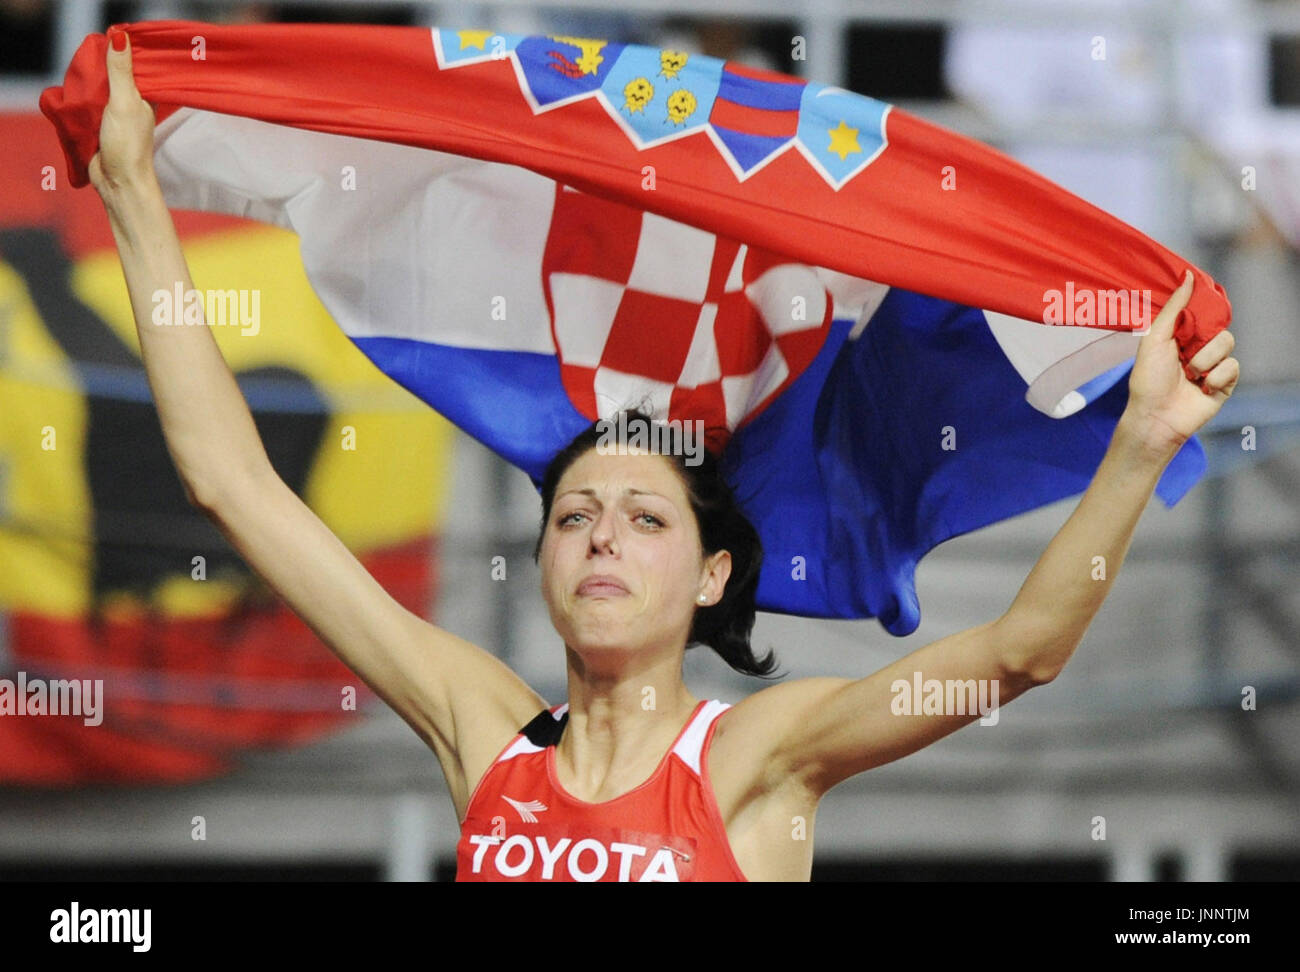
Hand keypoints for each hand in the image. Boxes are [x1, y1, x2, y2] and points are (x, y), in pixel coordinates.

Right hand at [88, 28, 157, 197]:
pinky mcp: (101, 126)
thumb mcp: (124, 101)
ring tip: (84, 79)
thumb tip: (120, 36)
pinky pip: (89, 106)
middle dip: (103, 70)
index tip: (109, 45)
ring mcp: (117, 115)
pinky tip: (77, 96)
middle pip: (115, 77)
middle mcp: (134, 104)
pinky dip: (82, 101)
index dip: (124, 54)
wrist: (118, 182)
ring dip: (90, 86)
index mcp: (146, 96)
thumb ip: (121, 71)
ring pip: (100, 91)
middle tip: (90, 62)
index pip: (136, 66)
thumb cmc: (128, 143)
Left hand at [1121, 270, 1239, 456]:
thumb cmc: (1148, 379)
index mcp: (1180, 336)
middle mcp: (1198, 348)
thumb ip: (1173, 308)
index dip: (1203, 308)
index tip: (1201, 304)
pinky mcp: (1225, 383)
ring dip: (1206, 358)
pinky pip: (1233, 366)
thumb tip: (1188, 276)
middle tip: (1185, 350)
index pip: (1202, 312)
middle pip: (1218, 326)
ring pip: (1227, 343)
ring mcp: (1212, 365)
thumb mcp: (1155, 338)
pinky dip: (1217, 375)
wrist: (1156, 416)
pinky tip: (1202, 386)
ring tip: (1190, 374)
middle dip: (1202, 338)